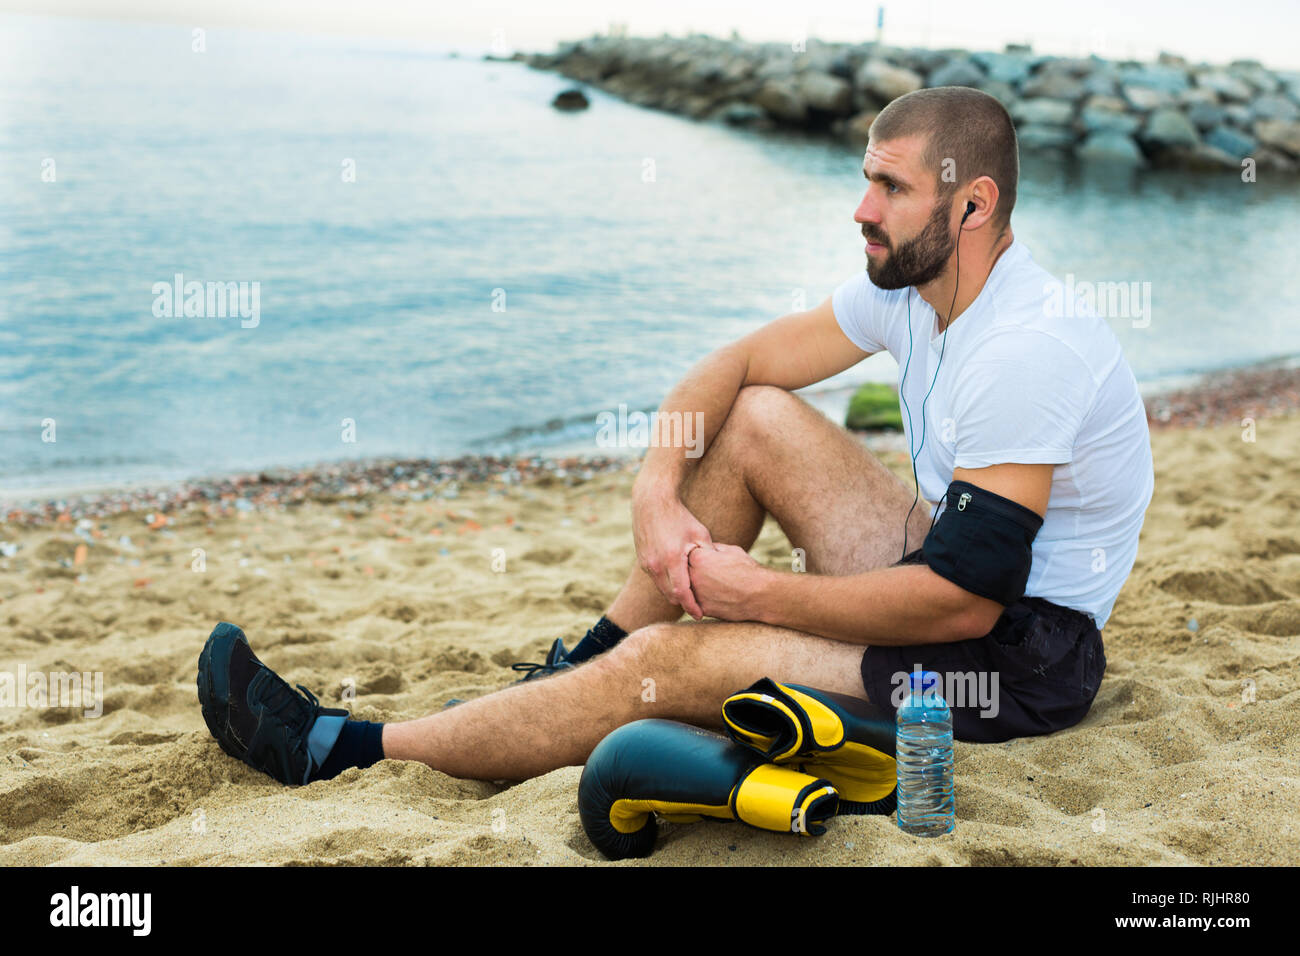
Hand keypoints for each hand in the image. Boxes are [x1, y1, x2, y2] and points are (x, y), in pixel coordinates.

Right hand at [631, 490, 712, 618]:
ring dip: (673, 593)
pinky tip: (677, 581)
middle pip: (670, 596)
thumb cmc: (680, 517)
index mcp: (672, 559)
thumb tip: (722, 573)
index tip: (700, 615)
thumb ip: (709, 555)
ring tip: (689, 596)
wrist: (652, 502)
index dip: (691, 607)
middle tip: (697, 608)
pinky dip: (666, 583)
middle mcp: (656, 564)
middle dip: (683, 604)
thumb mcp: (700, 533)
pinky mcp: (642, 560)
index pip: (681, 593)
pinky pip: (655, 578)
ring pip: (661, 588)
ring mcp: (646, 563)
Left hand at [686, 542, 768, 621]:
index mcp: (699, 558)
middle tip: (703, 573)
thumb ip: (712, 548)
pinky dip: (700, 600)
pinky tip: (713, 596)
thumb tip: (703, 547)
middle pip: (681, 572)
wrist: (760, 595)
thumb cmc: (748, 570)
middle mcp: (693, 576)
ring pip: (686, 589)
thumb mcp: (731, 550)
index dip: (692, 556)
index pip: (684, 554)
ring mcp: (696, 594)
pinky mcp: (702, 609)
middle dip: (689, 571)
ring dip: (692, 587)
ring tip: (710, 585)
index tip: (699, 559)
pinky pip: (695, 603)